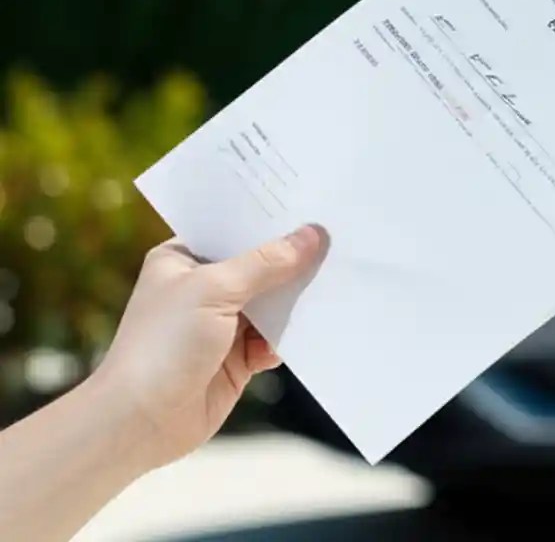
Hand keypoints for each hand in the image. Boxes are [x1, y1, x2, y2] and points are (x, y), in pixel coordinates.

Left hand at [92, 224, 323, 467]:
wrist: (140, 421)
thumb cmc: (164, 345)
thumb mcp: (215, 290)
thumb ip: (267, 263)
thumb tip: (312, 235)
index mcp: (183, 259)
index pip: (235, 231)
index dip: (272, 223)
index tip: (315, 210)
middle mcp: (201, 288)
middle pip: (260, 267)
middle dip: (293, 264)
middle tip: (337, 247)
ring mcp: (220, 325)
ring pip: (272, 305)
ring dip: (294, 304)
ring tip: (330, 292)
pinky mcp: (236, 359)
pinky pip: (274, 340)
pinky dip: (287, 340)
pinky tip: (305, 336)